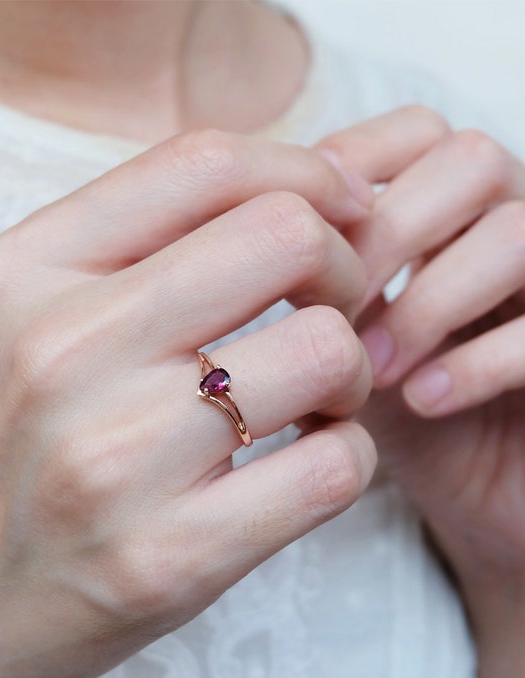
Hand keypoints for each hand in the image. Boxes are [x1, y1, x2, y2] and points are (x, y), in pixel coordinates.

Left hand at [318, 107, 524, 606]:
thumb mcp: (341, 336)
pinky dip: (477, 361)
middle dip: (385, 235)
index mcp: (447, 205)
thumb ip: (307, 284)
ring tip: (371, 369)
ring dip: (426, 301)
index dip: (348, 177)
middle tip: (329, 313)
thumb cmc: (391, 402)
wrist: (469, 486)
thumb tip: (238, 247)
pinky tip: (422, 401)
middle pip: (466, 160)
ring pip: (514, 230)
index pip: (411, 133)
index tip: (292, 253)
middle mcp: (505, 224)